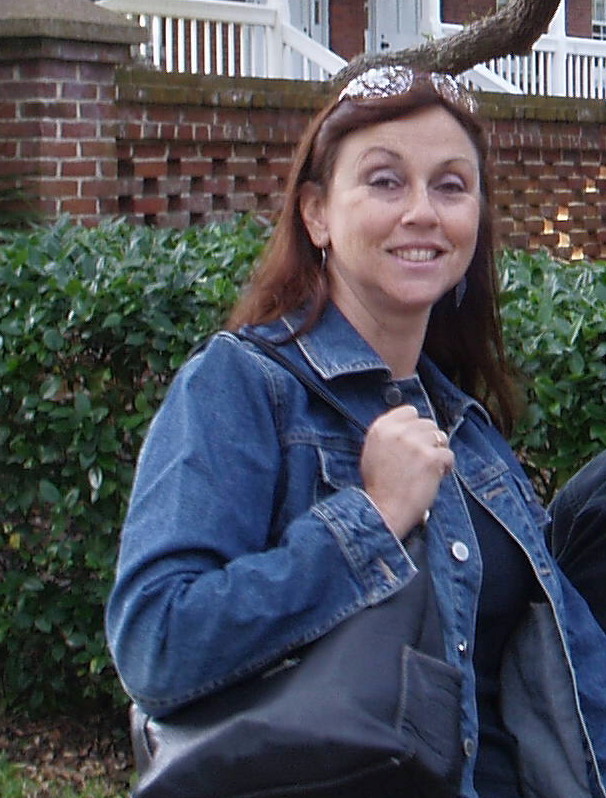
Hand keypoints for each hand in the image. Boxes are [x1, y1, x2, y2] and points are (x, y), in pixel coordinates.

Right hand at [360, 404, 453, 540]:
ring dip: (438, 452)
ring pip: (441, 437)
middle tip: (423, 459)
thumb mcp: (373, 451)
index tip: (416, 440)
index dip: (416, 427)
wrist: (383, 510)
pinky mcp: (431, 457)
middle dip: (429, 440)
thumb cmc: (378, 487)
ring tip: (429, 469)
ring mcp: (415, 443)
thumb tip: (410, 428)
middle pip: (428, 424)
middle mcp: (398, 431)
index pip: (410, 411)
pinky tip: (436, 477)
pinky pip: (449, 455)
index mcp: (381, 427)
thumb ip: (390, 435)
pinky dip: (446, 467)